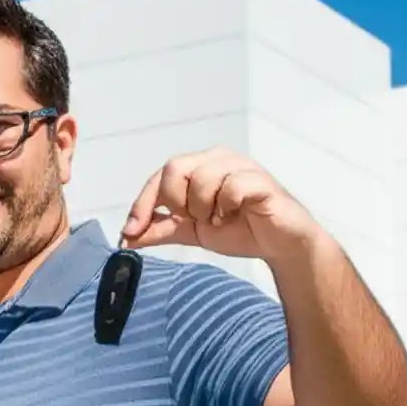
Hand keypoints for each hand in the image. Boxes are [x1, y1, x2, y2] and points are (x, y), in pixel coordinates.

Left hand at [121, 147, 325, 261]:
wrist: (279, 246)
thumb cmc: (240, 230)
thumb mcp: (191, 232)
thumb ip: (161, 230)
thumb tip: (127, 236)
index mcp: (199, 166)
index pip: (160, 177)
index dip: (142, 204)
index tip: (132, 230)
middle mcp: (218, 159)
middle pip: (174, 168)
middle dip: (177, 203)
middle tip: (195, 219)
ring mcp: (241, 166)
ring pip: (201, 179)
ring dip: (204, 209)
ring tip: (220, 218)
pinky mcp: (260, 180)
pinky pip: (230, 187)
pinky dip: (226, 207)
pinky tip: (236, 215)